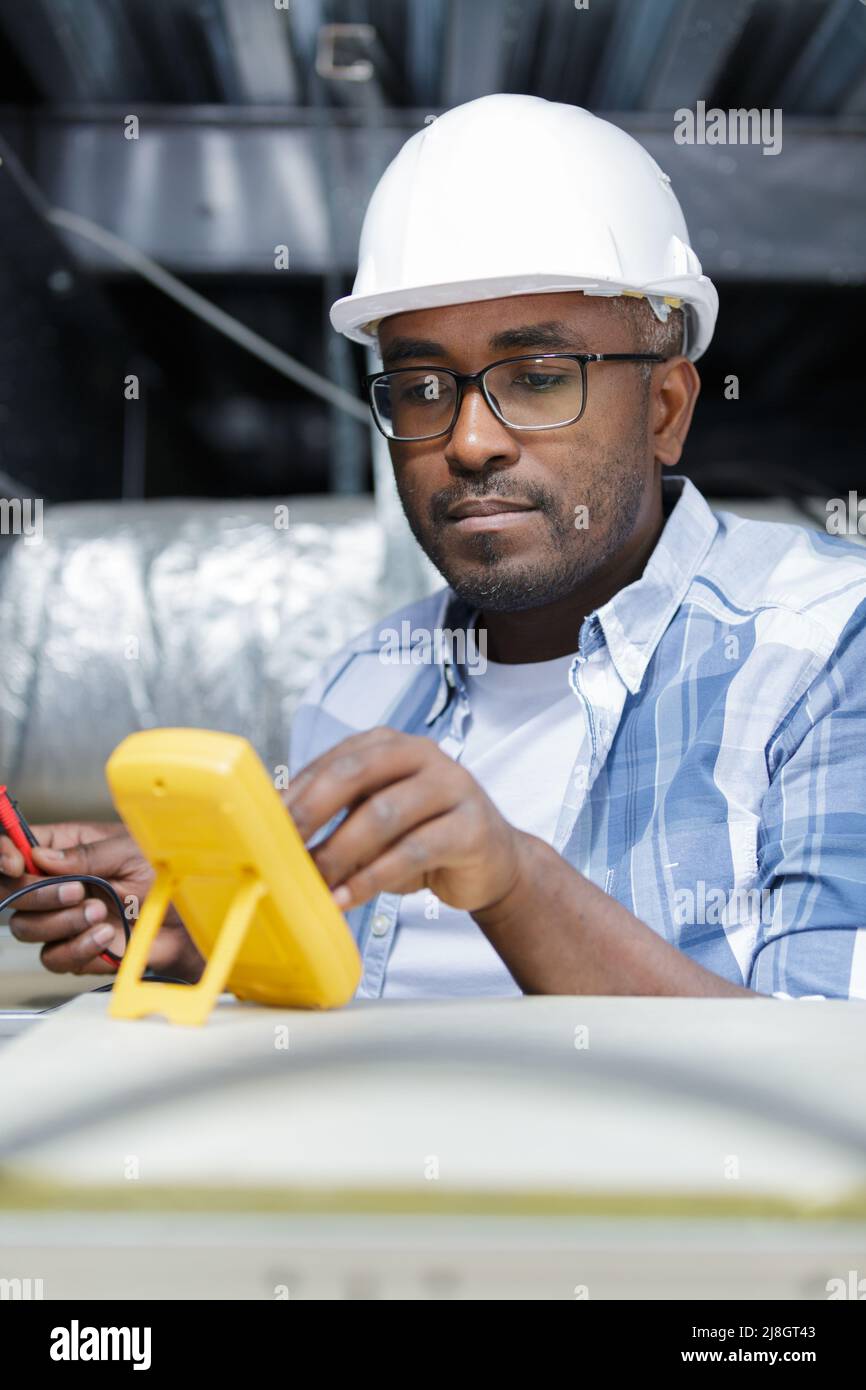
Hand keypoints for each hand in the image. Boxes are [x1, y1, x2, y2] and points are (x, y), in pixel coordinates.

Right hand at [1, 823, 203, 979]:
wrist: (194, 924)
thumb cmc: (172, 878)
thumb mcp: (131, 852)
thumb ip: (85, 855)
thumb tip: (42, 856)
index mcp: (71, 848)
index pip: (18, 847)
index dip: (5, 855)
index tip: (15, 864)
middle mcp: (62, 883)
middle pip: (13, 893)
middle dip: (39, 895)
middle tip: (76, 891)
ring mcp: (67, 918)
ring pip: (27, 928)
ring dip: (62, 922)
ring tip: (101, 912)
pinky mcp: (79, 949)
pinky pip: (55, 957)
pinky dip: (77, 947)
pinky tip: (105, 935)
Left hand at [285, 727, 526, 913]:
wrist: (492, 863)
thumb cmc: (422, 837)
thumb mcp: (373, 820)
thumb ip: (335, 816)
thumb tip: (272, 832)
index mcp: (390, 744)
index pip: (333, 761)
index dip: (295, 794)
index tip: (263, 828)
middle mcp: (422, 754)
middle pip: (355, 774)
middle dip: (311, 814)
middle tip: (280, 849)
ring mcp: (452, 786)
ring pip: (383, 813)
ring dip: (340, 853)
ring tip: (313, 884)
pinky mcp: (472, 826)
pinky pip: (414, 850)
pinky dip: (373, 878)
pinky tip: (347, 898)